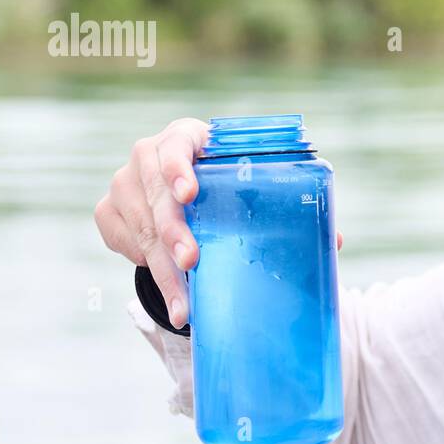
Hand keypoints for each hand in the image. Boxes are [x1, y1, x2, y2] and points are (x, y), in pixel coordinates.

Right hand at [95, 118, 343, 328]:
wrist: (183, 194)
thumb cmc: (228, 186)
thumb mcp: (251, 186)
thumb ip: (287, 205)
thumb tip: (334, 241)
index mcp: (187, 137)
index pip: (176, 145)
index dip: (178, 167)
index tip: (190, 193)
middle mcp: (148, 155)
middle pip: (156, 196)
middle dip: (174, 232)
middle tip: (191, 262)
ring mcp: (124, 183)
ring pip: (141, 229)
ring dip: (162, 269)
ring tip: (185, 306)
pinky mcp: (110, 211)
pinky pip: (123, 243)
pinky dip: (147, 270)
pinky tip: (172, 294)